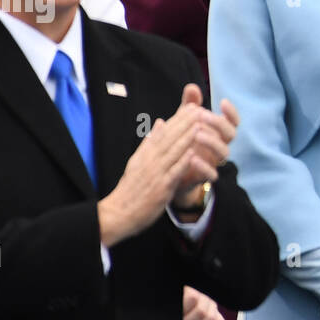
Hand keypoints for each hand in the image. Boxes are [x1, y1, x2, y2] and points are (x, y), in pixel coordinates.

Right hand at [98, 91, 223, 245]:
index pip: (164, 132)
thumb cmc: (131, 189)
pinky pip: (173, 173)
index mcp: (145, 153)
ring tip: (200, 124)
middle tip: (199, 108)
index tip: (191, 106)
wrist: (119, 213)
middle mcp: (150, 160)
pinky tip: (193, 153)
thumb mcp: (137, 161)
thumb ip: (150, 143)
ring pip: (173, 152)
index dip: (179, 118)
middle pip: (170, 138)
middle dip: (185, 122)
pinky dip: (182, 163)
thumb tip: (160, 123)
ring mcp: (155, 174)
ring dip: (187, 138)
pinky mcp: (160, 188)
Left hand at [169, 84, 239, 206]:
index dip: (231, 112)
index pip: (232, 121)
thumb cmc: (184, 142)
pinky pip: (212, 174)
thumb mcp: (184, 122)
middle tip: (203, 116)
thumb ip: (189, 105)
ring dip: (212, 142)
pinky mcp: (206, 177)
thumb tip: (192, 87)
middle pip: (231, 134)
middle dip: (219, 124)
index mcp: (218, 132)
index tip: (223, 102)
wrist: (174, 172)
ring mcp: (215, 162)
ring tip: (197, 134)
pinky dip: (204, 166)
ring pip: (224, 153)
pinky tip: (192, 157)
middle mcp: (220, 146)